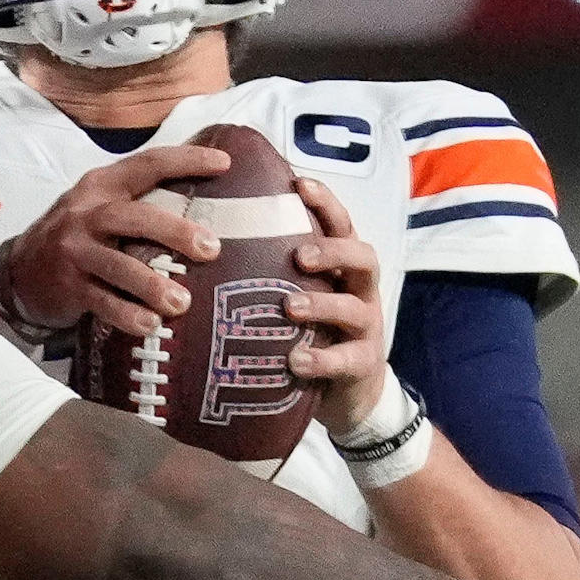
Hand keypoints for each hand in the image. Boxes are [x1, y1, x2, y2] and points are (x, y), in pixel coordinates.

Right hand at [0, 142, 231, 341]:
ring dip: (152, 284)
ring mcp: (75, 251)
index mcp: (102, 186)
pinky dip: (127, 315)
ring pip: (118, 265)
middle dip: (175, 231)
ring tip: (182, 303)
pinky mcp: (68, 286)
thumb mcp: (99, 207)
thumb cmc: (78, 238)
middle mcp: (87, 213)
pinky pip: (101, 302)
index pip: (147, 164)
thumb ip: (138, 203)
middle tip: (212, 249)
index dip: (186, 161)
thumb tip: (204, 207)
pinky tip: (150, 326)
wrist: (19, 272)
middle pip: (135, 217)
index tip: (224, 165)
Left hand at [280, 173, 387, 439]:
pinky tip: (295, 360)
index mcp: (344, 268)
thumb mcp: (300, 297)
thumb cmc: (315, 332)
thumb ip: (274, 271)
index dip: (326, 203)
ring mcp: (367, 328)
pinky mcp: (363, 364)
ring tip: (289, 307)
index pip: (342, 225)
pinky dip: (320, 359)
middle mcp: (361, 291)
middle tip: (300, 255)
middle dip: (333, 252)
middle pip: (362, 258)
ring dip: (321, 304)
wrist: (351, 395)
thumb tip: (212, 237)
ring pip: (354, 308)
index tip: (299, 184)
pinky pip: (346, 360)